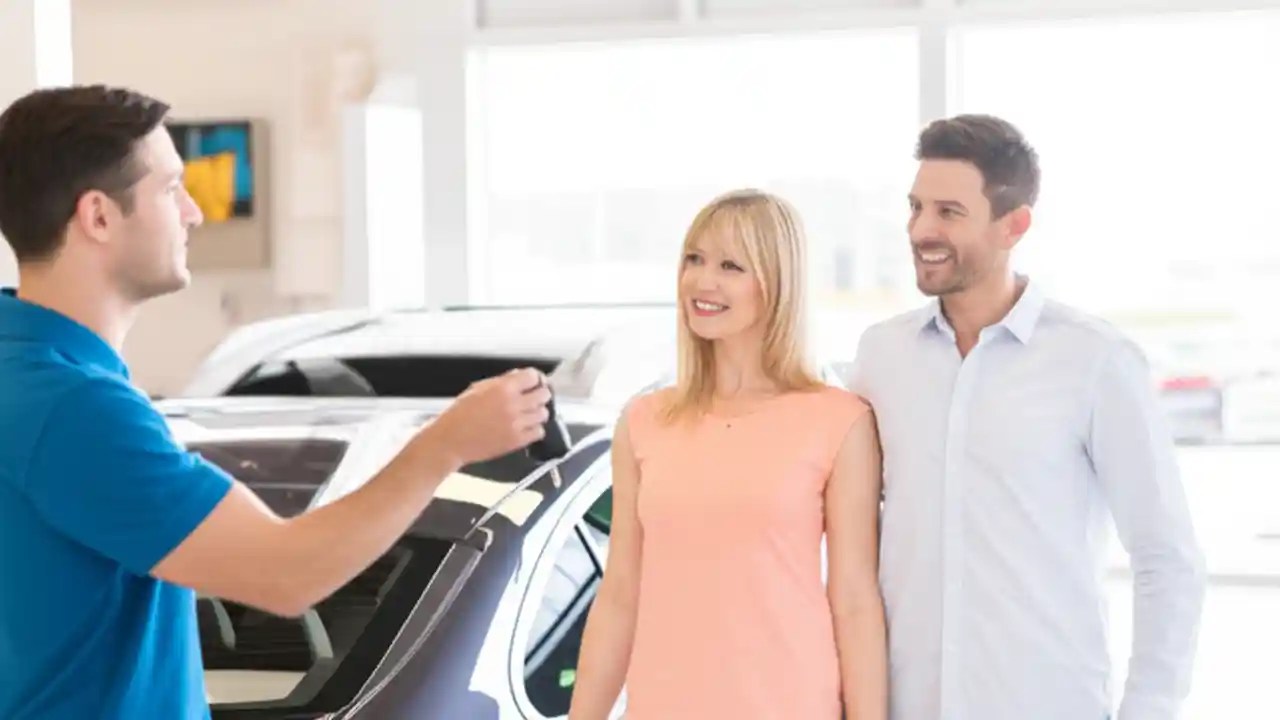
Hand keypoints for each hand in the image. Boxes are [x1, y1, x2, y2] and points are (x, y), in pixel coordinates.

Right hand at [415, 367, 551, 468]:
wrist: (450, 441)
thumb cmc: (459, 415)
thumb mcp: (477, 388)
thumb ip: (501, 381)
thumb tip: (518, 376)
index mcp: (503, 388)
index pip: (533, 376)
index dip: (535, 378)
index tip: (534, 381)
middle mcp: (513, 405)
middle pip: (544, 394)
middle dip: (540, 393)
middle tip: (535, 396)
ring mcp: (517, 424)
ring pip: (544, 414)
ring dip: (538, 411)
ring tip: (529, 413)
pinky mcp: (517, 441)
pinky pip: (539, 432)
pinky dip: (535, 428)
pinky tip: (526, 427)